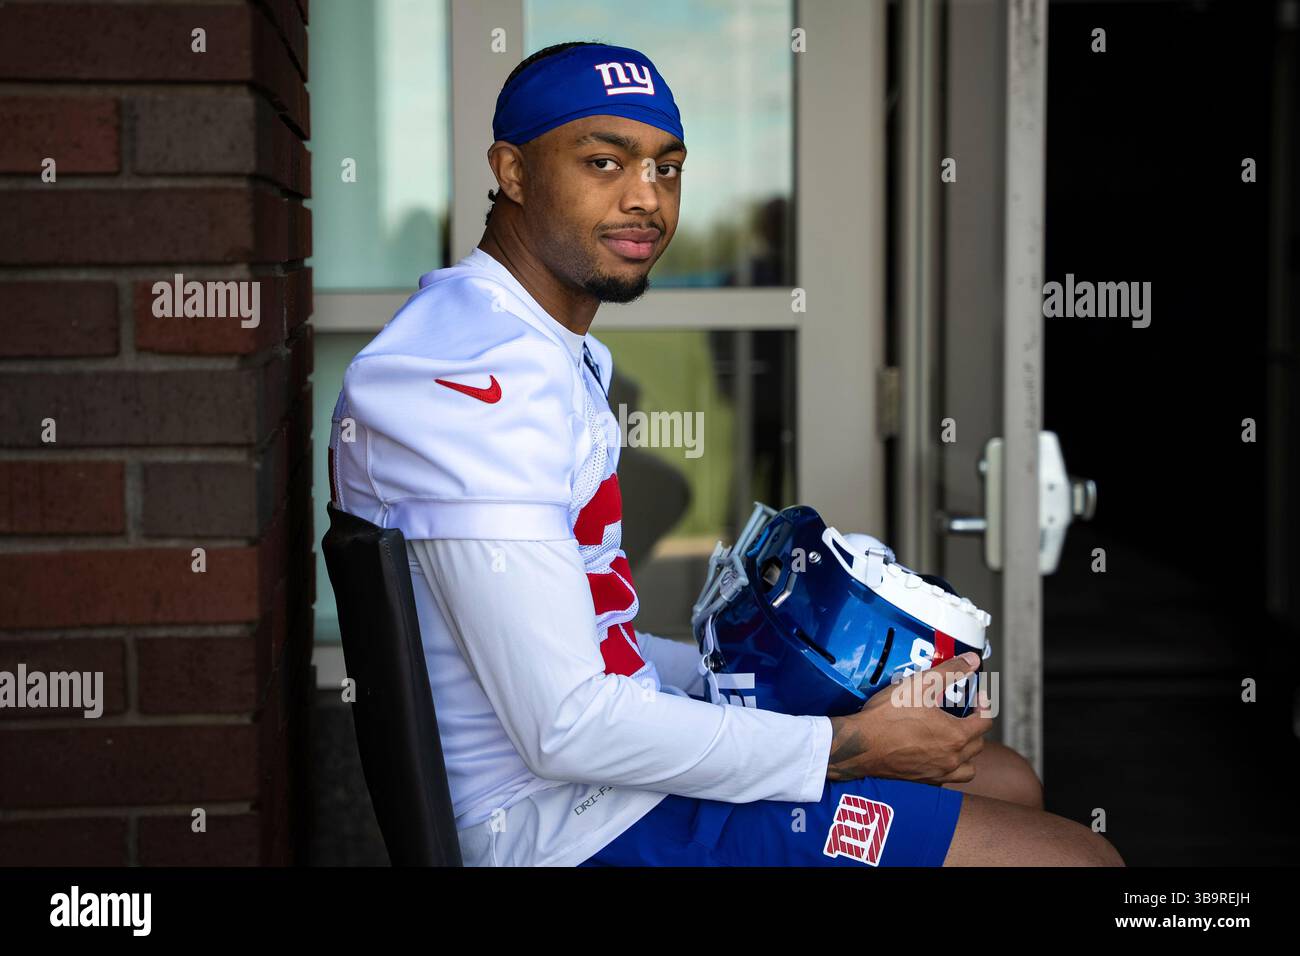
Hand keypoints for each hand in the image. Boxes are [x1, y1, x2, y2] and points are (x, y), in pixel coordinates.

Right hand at [825, 652, 991, 785]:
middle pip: (978, 744)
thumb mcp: (921, 685)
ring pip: (967, 768)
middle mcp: (952, 759)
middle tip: (965, 713)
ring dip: (968, 753)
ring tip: (956, 739)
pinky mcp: (922, 781)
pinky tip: (935, 754)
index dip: (984, 705)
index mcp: (956, 736)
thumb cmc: (889, 716)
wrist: (861, 745)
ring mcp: (938, 773)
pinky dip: (949, 767)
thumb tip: (973, 661)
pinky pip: (947, 778)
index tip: (978, 696)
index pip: (985, 722)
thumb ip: (950, 671)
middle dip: (976, 726)